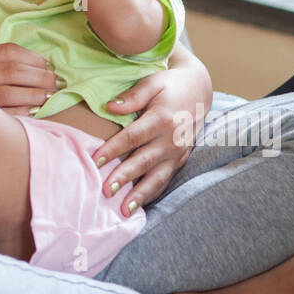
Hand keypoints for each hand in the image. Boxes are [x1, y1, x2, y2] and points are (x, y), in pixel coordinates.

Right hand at [0, 42, 58, 114]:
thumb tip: (25, 65)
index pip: (7, 51)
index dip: (32, 57)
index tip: (45, 64)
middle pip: (13, 71)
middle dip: (39, 77)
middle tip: (54, 82)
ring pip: (11, 93)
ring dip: (35, 95)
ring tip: (47, 97)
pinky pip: (3, 114)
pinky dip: (21, 112)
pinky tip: (31, 112)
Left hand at [92, 62, 211, 213]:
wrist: (199, 91)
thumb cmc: (169, 85)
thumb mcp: (152, 83)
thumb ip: (132, 96)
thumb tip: (109, 107)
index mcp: (162, 119)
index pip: (133, 137)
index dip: (113, 149)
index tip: (95, 161)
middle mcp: (172, 140)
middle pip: (143, 161)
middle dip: (124, 178)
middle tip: (105, 191)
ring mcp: (178, 153)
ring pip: (157, 177)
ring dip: (140, 195)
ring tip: (124, 210)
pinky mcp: (180, 161)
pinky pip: (165, 180)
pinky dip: (152, 194)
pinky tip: (138, 206)